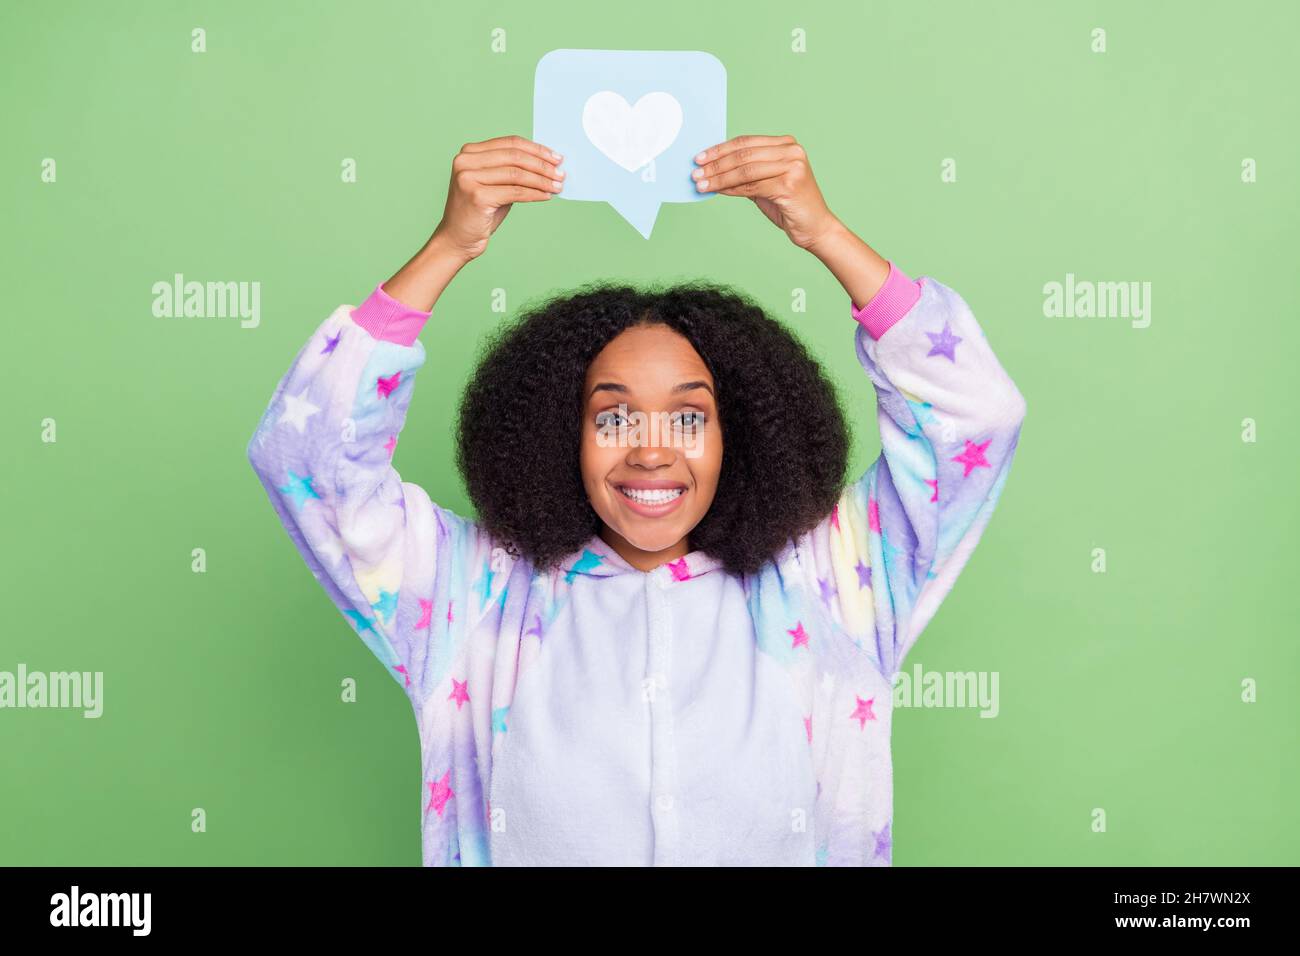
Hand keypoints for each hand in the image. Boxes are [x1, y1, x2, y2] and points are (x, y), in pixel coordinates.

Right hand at [431, 135, 565, 261]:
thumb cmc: (479, 212)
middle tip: (561, 173)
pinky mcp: (477, 196)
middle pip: (514, 156)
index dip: (536, 149)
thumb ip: (512, 171)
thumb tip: (547, 165)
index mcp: (469, 152)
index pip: (510, 143)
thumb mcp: (495, 185)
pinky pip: (515, 192)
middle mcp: (466, 161)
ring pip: (517, 174)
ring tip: (558, 185)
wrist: (458, 239)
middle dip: (542, 164)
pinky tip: (547, 196)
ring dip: (542, 180)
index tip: (556, 157)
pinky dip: (534, 193)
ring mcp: (469, 178)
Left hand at [692, 135, 840, 251]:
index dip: (720, 149)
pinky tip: (716, 191)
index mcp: (786, 144)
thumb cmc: (789, 206)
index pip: (745, 142)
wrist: (815, 228)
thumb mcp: (765, 184)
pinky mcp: (789, 184)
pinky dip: (730, 189)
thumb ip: (745, 173)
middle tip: (695, 172)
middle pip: (743, 154)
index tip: (700, 158)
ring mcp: (792, 166)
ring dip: (719, 177)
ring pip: (745, 169)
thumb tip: (713, 169)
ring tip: (701, 184)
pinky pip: (751, 185)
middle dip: (715, 164)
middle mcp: (791, 151)